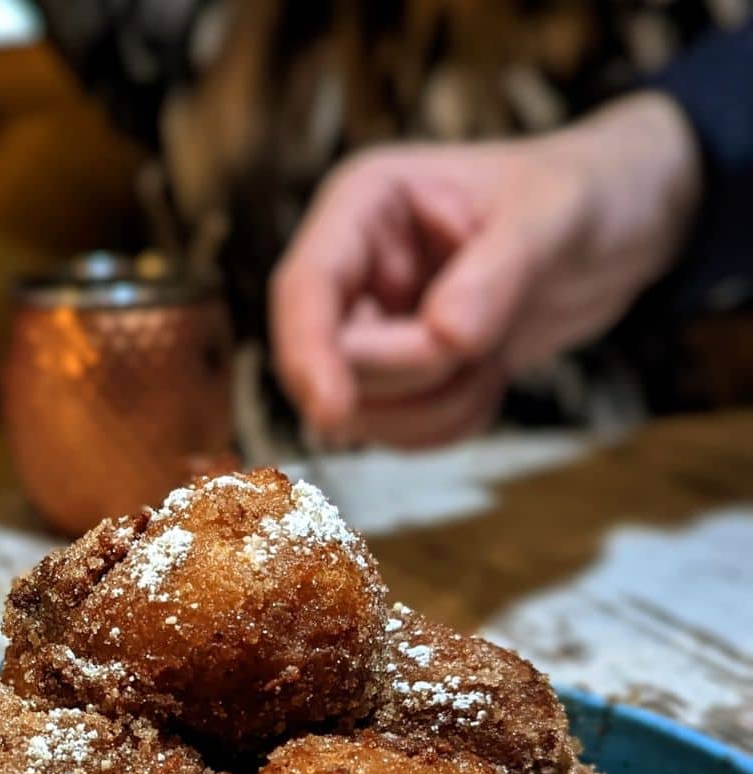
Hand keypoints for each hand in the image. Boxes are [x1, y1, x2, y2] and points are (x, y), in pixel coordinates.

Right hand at [270, 92, 702, 448]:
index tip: (333, 412)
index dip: (307, 354)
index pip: (304, 288)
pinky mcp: (397, 376)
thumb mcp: (555, 215)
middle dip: (418, 375)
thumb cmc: (583, 192)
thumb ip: (501, 271)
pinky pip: (400, 434)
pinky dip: (452, 423)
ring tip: (497, 351)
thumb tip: (445, 336)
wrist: (615, 226)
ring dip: (440, 406)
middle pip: (334, 363)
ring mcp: (371, 327)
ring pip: (364, 413)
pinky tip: (489, 374)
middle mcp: (354, 269)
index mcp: (366, 205)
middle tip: (489, 343)